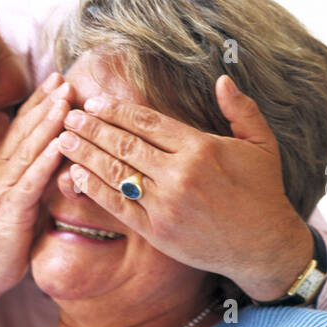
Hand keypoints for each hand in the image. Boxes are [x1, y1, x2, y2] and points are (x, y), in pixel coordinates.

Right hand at [0, 72, 75, 326]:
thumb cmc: (6, 237)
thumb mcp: (26, 199)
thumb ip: (39, 177)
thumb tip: (63, 158)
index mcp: (4, 167)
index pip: (22, 128)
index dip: (39, 102)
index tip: (59, 79)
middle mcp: (0, 172)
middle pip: (24, 130)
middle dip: (45, 103)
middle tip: (64, 78)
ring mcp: (3, 189)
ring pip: (27, 149)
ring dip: (46, 124)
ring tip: (65, 101)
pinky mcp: (9, 210)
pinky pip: (29, 182)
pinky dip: (44, 162)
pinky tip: (57, 145)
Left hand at [55, 75, 313, 300]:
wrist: (263, 247)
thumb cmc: (263, 192)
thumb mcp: (262, 144)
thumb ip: (241, 109)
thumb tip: (223, 80)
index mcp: (201, 148)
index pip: (148, 122)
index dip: (116, 111)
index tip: (94, 102)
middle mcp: (179, 174)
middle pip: (125, 144)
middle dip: (92, 128)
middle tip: (68, 116)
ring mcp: (165, 204)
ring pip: (115, 172)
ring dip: (85, 154)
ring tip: (63, 140)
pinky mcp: (156, 230)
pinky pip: (118, 205)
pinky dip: (94, 189)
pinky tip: (76, 175)